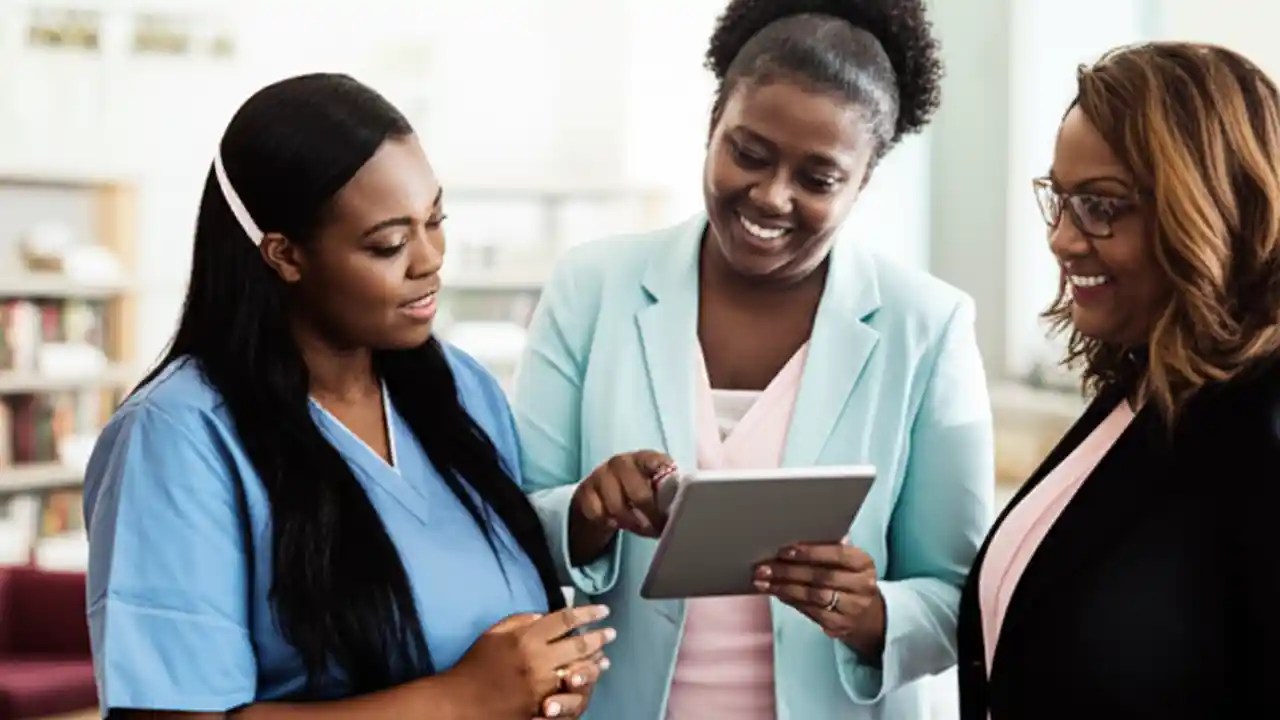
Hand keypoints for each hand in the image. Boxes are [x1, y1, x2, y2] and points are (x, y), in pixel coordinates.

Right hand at [447, 605, 615, 718]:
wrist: (462, 701)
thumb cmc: (475, 664)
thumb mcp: (494, 634)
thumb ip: (519, 621)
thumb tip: (542, 616)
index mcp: (527, 638)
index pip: (565, 620)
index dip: (587, 613)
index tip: (602, 610)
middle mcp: (538, 659)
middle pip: (578, 645)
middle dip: (599, 637)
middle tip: (611, 633)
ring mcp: (542, 684)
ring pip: (578, 669)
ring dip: (595, 661)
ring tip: (605, 658)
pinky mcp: (541, 703)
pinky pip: (568, 690)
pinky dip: (582, 682)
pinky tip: (588, 678)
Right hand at [569, 451, 675, 563]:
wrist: (601, 495)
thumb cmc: (639, 491)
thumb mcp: (657, 485)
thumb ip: (672, 490)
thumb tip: (697, 505)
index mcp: (645, 457)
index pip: (658, 463)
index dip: (668, 487)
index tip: (675, 508)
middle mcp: (622, 462)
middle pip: (639, 494)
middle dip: (651, 517)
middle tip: (658, 529)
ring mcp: (600, 475)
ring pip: (617, 508)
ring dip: (631, 524)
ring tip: (640, 528)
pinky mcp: (584, 492)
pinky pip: (598, 514)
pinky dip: (609, 523)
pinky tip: (618, 523)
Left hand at [753, 540, 886, 659]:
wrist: (866, 615)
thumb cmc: (848, 578)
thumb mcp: (847, 561)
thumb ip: (827, 548)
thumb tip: (792, 537)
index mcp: (864, 563)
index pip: (838, 554)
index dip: (810, 552)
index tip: (784, 550)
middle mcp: (862, 586)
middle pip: (822, 577)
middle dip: (789, 571)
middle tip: (764, 567)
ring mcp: (853, 608)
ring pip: (814, 596)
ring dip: (784, 588)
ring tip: (763, 582)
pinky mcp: (839, 625)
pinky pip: (810, 612)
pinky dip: (790, 601)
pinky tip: (776, 592)